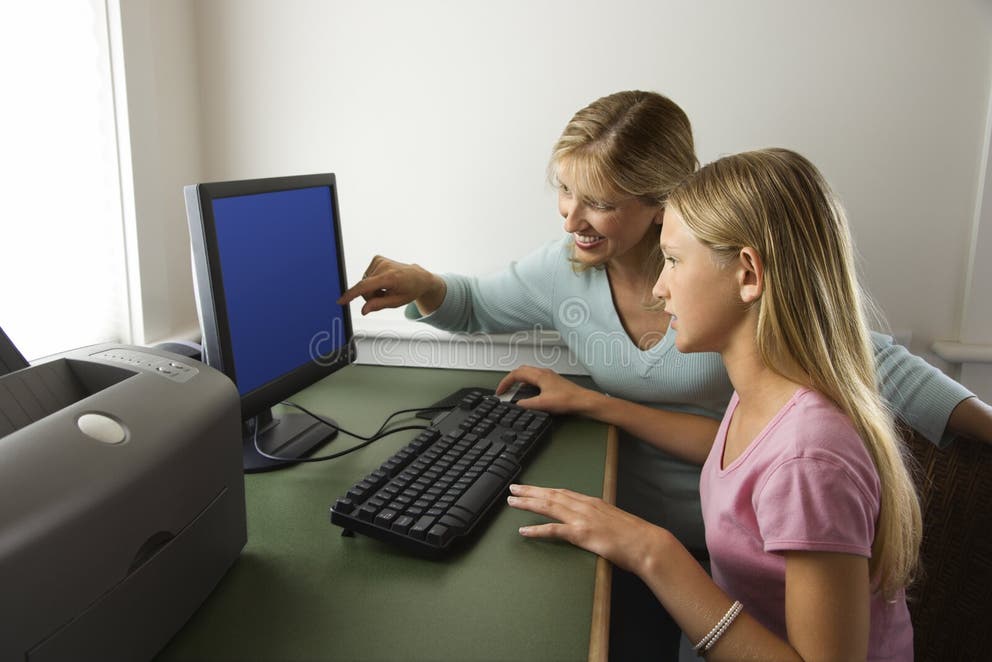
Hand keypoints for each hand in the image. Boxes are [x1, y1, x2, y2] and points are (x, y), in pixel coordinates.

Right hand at [337, 255, 445, 315]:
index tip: (341, 301)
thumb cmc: (410, 290)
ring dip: (372, 289)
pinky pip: (367, 276)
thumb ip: (378, 305)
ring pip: (365, 282)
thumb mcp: (397, 302)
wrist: (419, 277)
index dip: (351, 294)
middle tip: (385, 296)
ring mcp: (380, 260)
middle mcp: (384, 266)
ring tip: (386, 288)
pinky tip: (383, 281)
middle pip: (364, 288)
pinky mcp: (377, 258)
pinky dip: (373, 282)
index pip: (365, 286)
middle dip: (370, 296)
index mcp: (390, 278)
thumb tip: (363, 310)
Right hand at [495, 365, 597, 414]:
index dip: (505, 382)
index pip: (516, 374)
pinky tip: (529, 395)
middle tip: (505, 389)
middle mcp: (544, 373)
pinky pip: (536, 380)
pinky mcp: (553, 383)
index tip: (500, 391)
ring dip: (519, 381)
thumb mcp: (543, 404)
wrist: (584, 401)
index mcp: (539, 375)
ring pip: (529, 375)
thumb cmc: (568, 400)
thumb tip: (517, 405)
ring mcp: (549, 377)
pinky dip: (528, 385)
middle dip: (510, 379)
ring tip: (514, 391)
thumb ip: (527, 404)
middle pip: (521, 371)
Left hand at [506, 483, 664, 573]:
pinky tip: (524, 531)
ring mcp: (582, 519)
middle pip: (551, 495)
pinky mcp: (582, 534)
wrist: (647, 544)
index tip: (530, 487)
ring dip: (528, 503)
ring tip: (512, 501)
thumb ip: (599, 517)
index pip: (562, 492)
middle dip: (530, 491)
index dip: (544, 489)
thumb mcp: (613, 519)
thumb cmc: (634, 535)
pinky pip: (554, 530)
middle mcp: (585, 506)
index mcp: (592, 502)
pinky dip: (537, 530)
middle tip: (513, 488)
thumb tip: (591, 521)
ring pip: (549, 506)